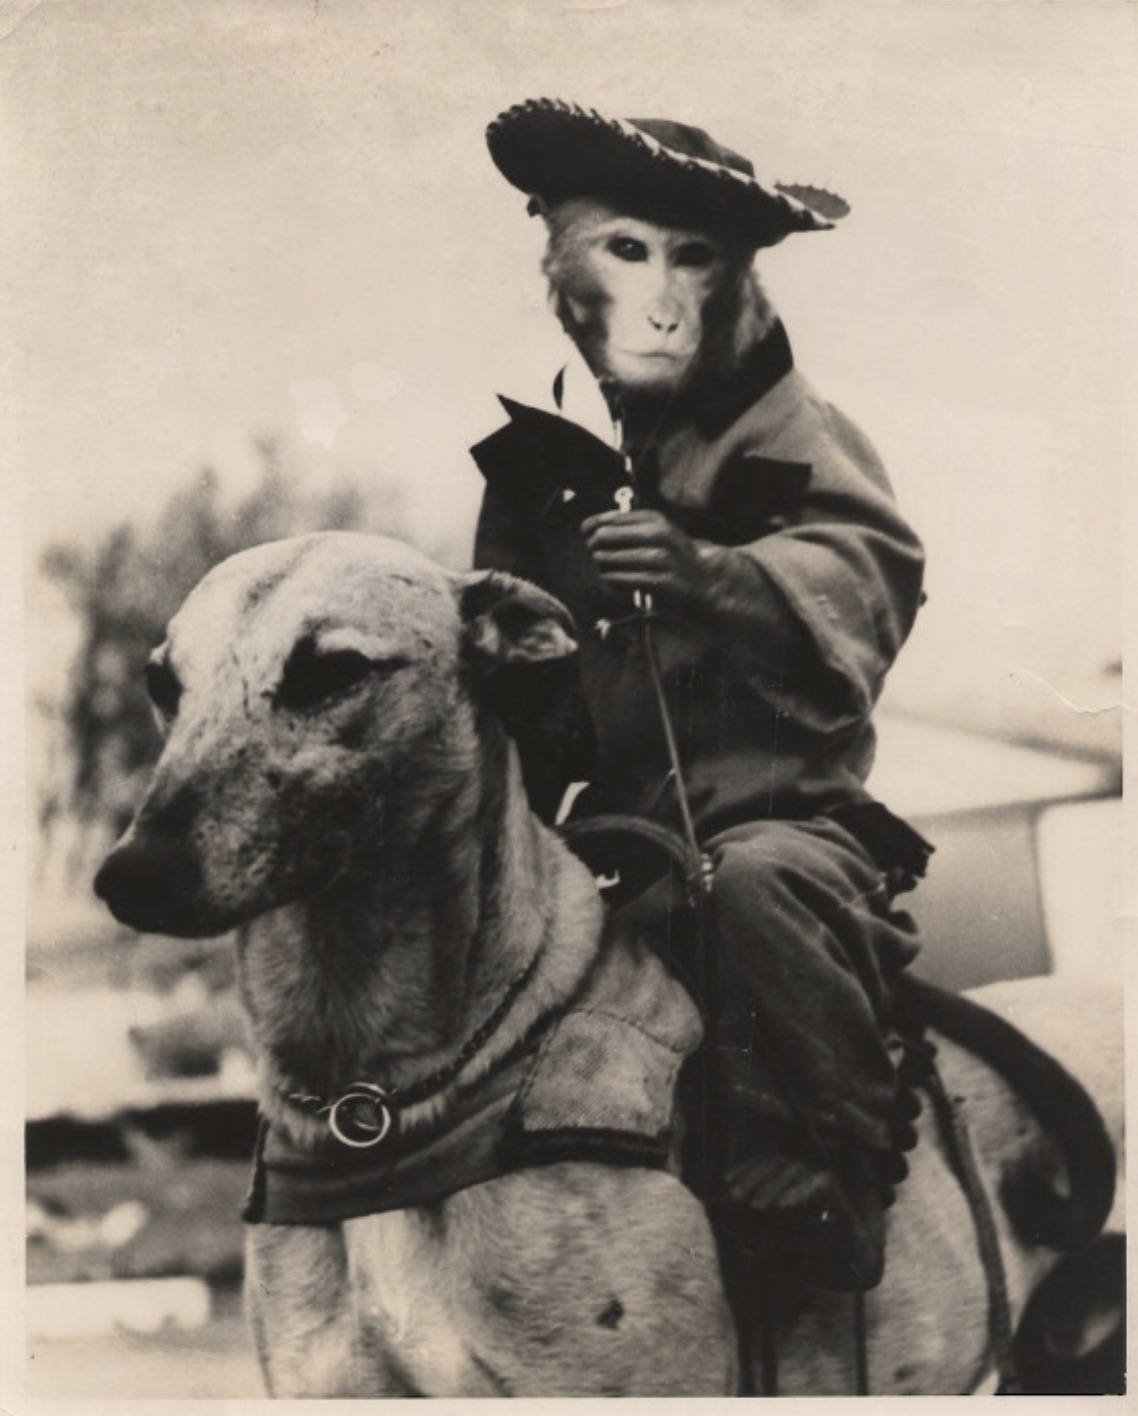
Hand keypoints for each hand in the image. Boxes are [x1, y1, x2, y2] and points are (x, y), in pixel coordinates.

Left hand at [581, 509, 713, 616]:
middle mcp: (658, 535)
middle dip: (594, 546)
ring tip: (603, 568)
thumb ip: (625, 527)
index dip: (591, 526)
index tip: (584, 534)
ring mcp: (661, 558)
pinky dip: (612, 580)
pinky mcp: (661, 580)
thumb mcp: (654, 532)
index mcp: (654, 519)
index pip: (610, 518)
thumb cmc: (670, 555)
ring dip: (602, 565)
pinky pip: (623, 579)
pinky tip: (611, 580)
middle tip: (594, 554)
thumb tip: (586, 528)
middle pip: (605, 536)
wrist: (702, 577)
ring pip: (611, 559)